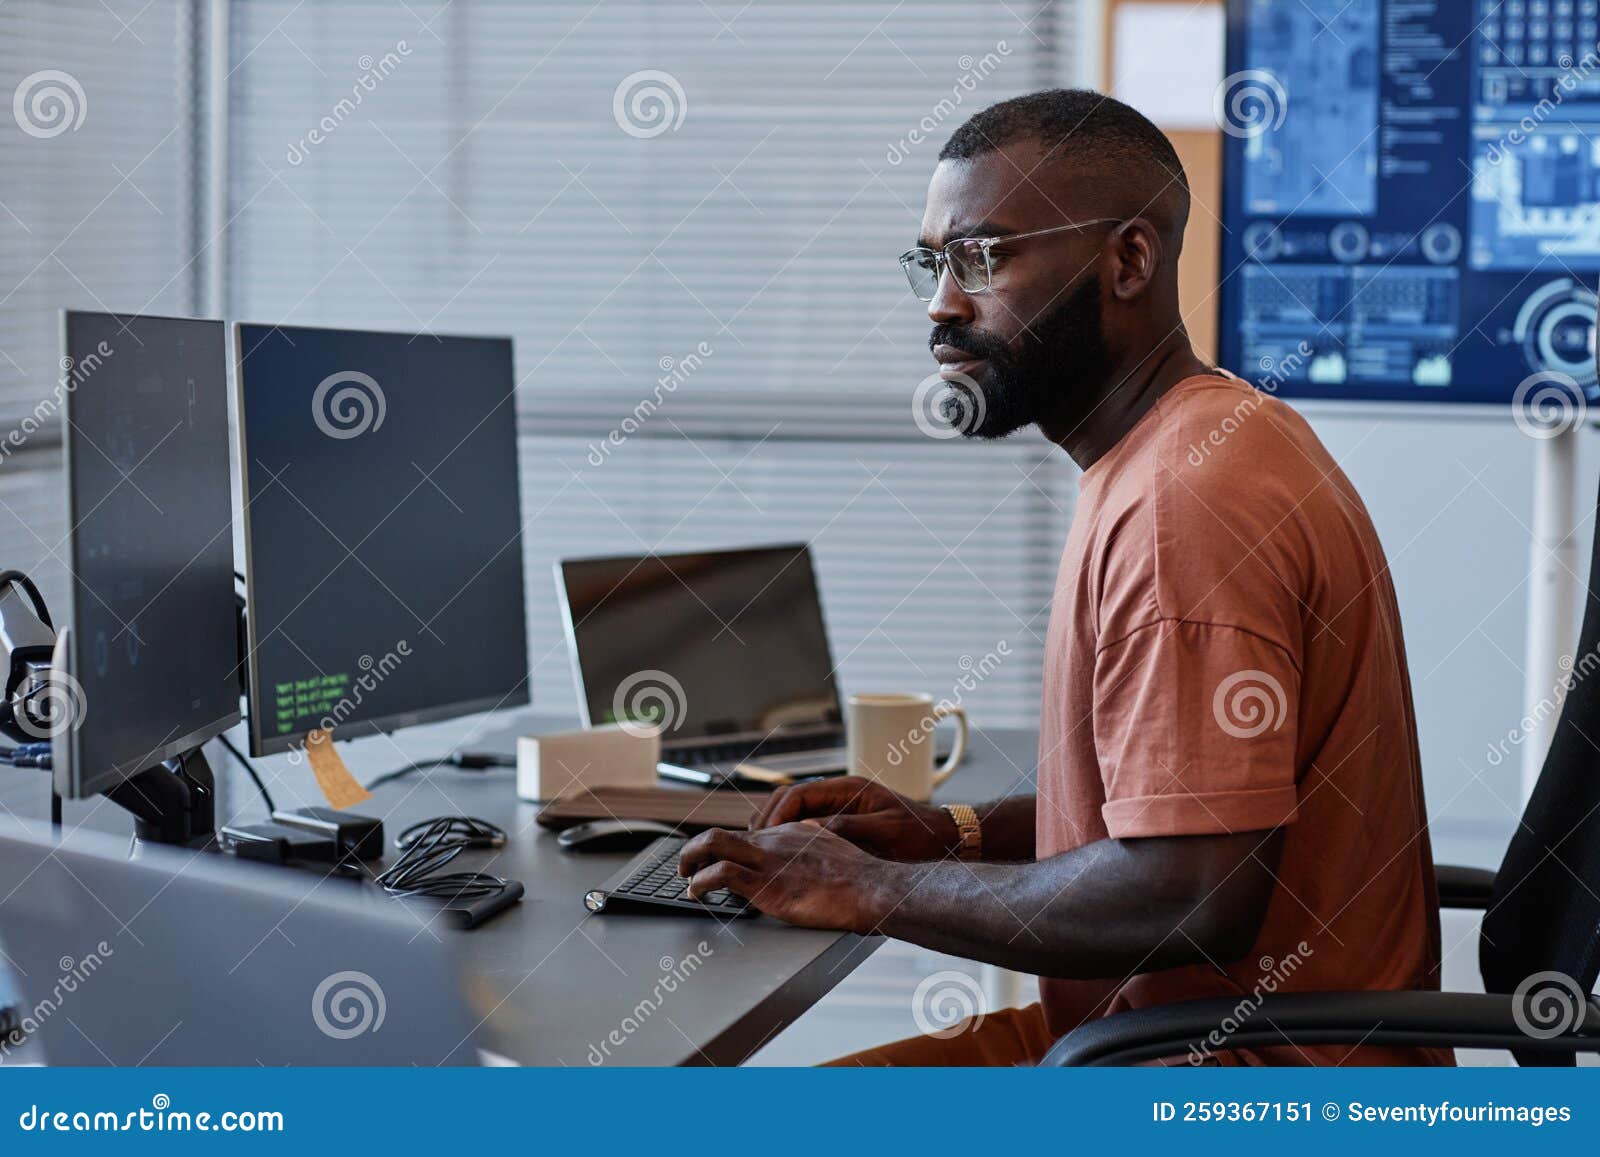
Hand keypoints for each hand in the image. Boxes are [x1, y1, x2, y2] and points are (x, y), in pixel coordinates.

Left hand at [677, 822, 899, 931]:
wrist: (869, 888)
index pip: (748, 834)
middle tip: (687, 864)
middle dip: (695, 848)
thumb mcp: (836, 853)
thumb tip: (807, 863)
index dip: (727, 849)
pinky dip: (700, 882)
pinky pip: (720, 875)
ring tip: (683, 877)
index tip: (718, 860)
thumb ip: (815, 852)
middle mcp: (774, 840)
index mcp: (791, 833)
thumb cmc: (860, 879)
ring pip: (712, 844)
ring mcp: (767, 860)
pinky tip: (695, 893)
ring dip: (689, 860)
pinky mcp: (764, 884)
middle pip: (721, 833)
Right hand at [750, 776, 958, 860]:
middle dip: (769, 821)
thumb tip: (807, 829)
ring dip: (778, 829)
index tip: (763, 837)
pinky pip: (809, 826)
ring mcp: (841, 808)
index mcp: (849, 789)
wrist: (946, 840)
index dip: (776, 815)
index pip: (797, 794)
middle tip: (754, 846)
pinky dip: (792, 838)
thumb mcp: (884, 833)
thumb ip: (846, 828)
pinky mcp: (844, 824)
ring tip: (763, 853)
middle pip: (790, 800)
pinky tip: (785, 857)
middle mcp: (841, 795)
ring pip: (796, 813)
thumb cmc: (920, 836)